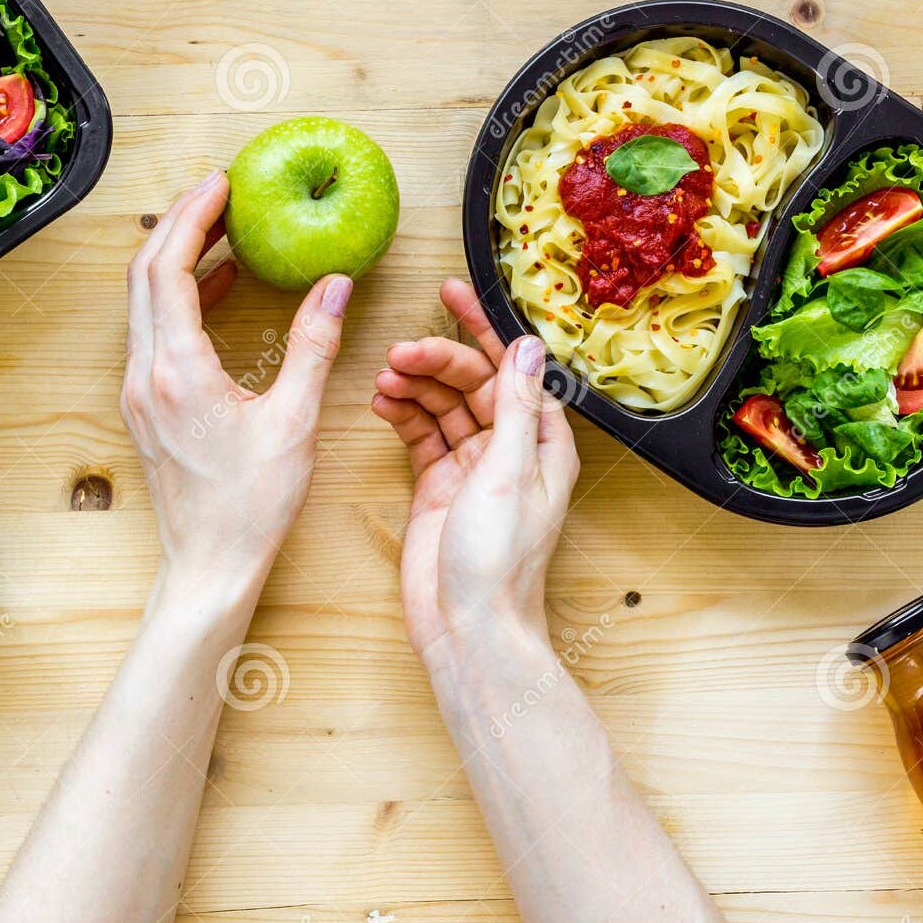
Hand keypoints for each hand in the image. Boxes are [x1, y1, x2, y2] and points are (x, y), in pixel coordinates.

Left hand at [124, 170, 352, 593]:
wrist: (210, 566)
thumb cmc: (251, 506)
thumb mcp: (294, 422)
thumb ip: (313, 346)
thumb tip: (335, 286)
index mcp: (177, 370)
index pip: (169, 268)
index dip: (193, 217)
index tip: (221, 184)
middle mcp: (145, 374)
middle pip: (144, 274)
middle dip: (180, 226)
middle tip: (221, 196)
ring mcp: (138, 392)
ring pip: (143, 303)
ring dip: (178, 261)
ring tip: (224, 233)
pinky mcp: (145, 408)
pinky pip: (152, 333)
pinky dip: (179, 300)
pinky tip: (219, 294)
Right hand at [372, 279, 578, 663]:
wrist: (466, 628)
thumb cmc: (498, 563)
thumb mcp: (510, 473)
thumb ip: (516, 406)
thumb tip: (528, 346)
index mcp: (542, 443)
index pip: (513, 369)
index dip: (484, 329)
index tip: (451, 294)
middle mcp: (510, 451)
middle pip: (473, 383)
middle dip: (437, 360)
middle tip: (398, 350)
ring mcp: (472, 469)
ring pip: (442, 406)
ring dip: (414, 385)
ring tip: (384, 375)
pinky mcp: (438, 488)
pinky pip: (420, 436)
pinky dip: (401, 415)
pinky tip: (381, 401)